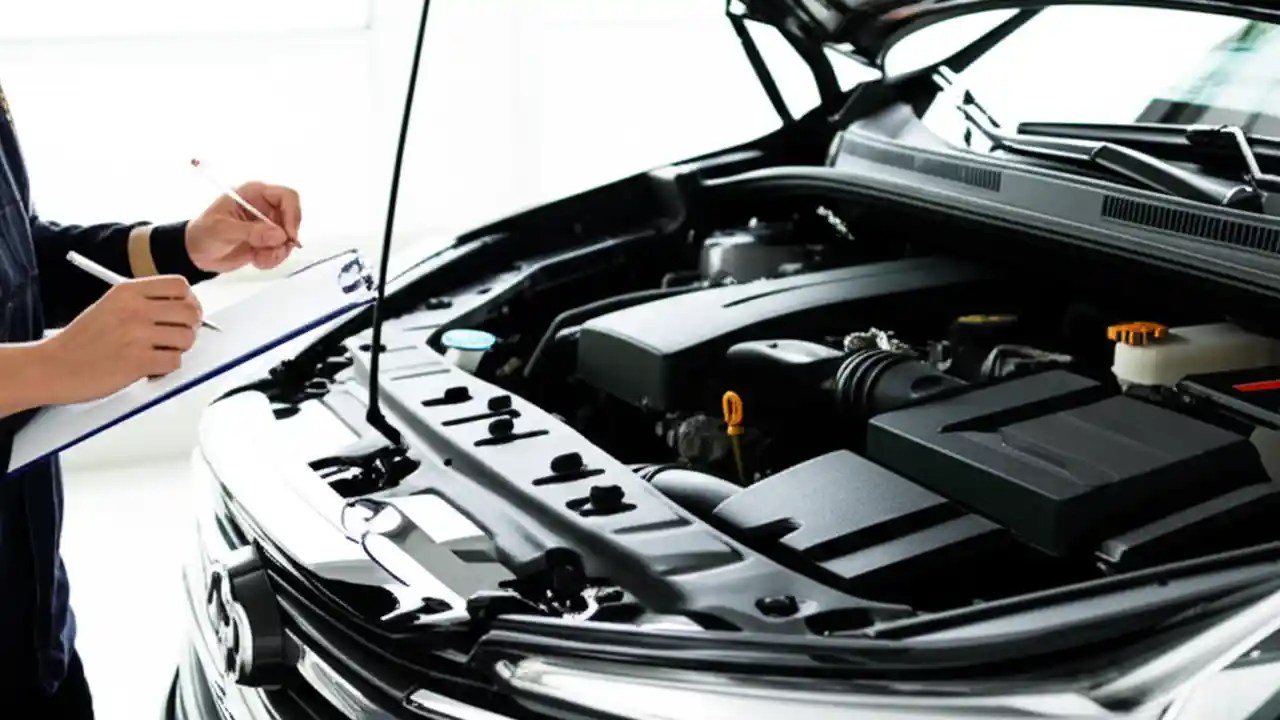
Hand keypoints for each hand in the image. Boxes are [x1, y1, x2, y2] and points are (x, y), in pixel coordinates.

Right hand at [38, 276, 202, 403]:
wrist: (53, 366)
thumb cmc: (82, 340)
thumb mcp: (111, 306)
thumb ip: (145, 302)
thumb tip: (186, 308)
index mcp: (128, 291)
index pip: (180, 285)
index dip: (189, 301)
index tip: (183, 314)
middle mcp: (134, 309)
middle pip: (190, 312)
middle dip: (189, 328)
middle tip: (175, 338)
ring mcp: (136, 334)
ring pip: (187, 338)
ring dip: (177, 350)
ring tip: (157, 354)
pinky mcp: (137, 361)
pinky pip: (174, 362)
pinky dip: (166, 369)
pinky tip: (149, 369)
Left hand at [186, 182, 301, 273]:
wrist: (195, 253)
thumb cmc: (204, 234)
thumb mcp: (224, 230)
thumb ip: (252, 232)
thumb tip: (281, 236)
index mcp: (254, 194)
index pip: (287, 196)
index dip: (293, 214)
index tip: (288, 236)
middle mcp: (265, 207)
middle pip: (293, 219)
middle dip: (286, 239)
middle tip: (271, 253)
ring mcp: (267, 225)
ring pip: (288, 238)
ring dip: (278, 253)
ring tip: (259, 259)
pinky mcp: (267, 242)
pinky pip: (282, 251)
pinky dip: (273, 259)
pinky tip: (256, 261)